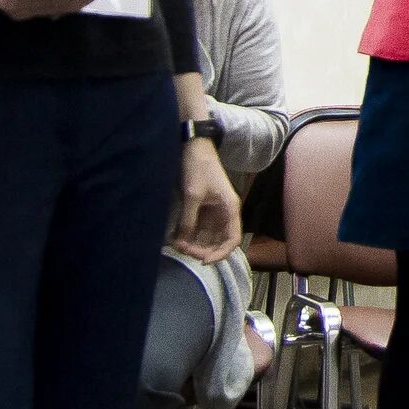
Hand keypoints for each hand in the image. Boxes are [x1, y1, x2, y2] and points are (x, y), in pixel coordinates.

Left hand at [171, 141, 241, 259]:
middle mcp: (224, 213)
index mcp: (230, 210)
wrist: (194, 146)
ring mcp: (213, 211)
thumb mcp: (193, 195)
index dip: (221, 254)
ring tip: (176, 244)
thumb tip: (182, 242)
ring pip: (206, 236)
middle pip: (218, 241)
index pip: (232, 240)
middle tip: (183, 250)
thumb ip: (189, 220)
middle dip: (202, 249)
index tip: (203, 261)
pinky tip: (175, 237)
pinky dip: (188, 233)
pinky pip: (197, 227)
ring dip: (193, 242)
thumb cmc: (199, 168)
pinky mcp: (202, 208)